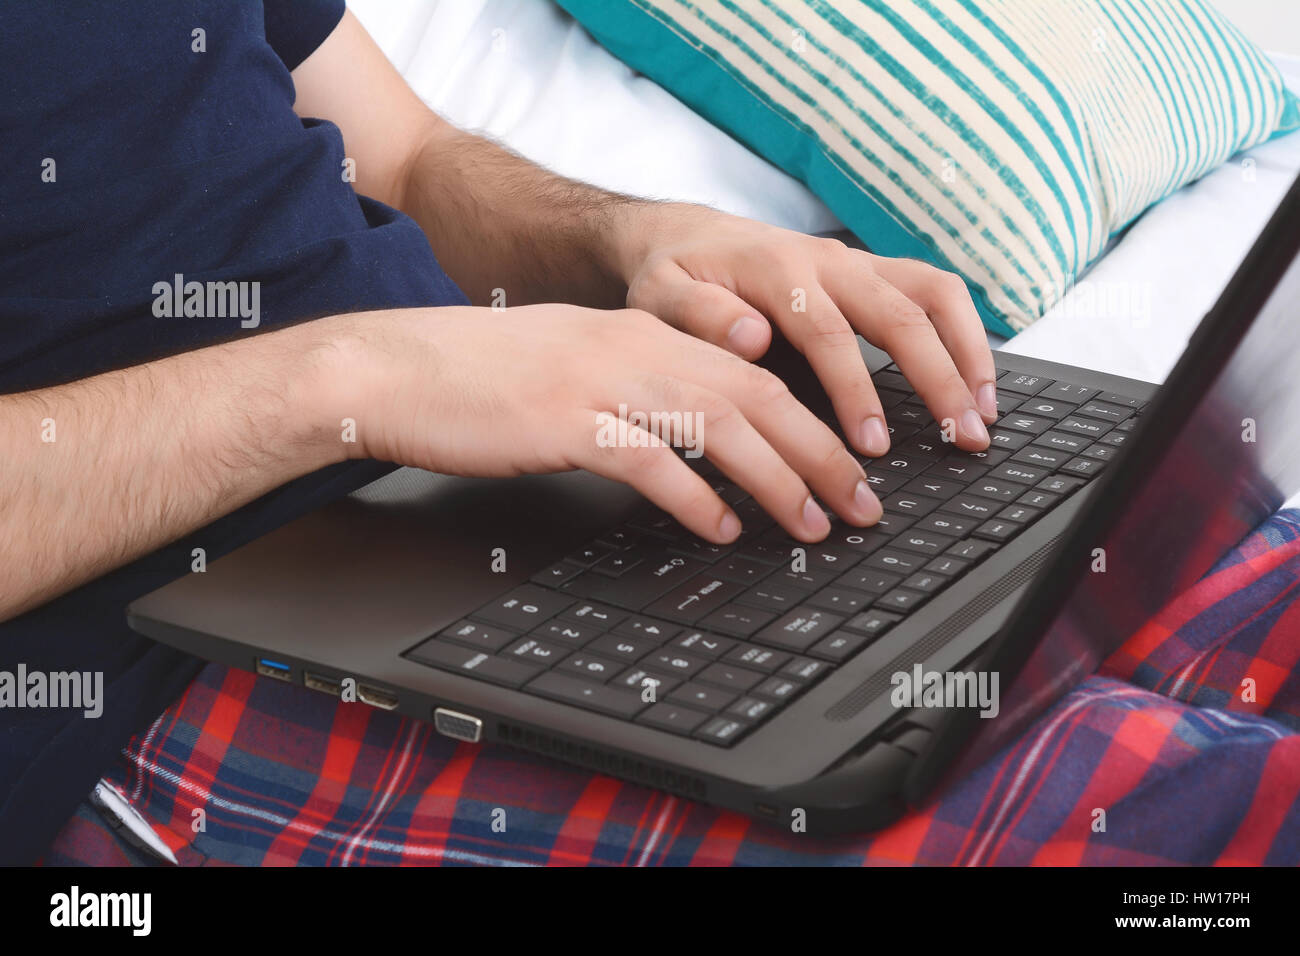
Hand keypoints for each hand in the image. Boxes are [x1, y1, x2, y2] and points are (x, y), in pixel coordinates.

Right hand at [326, 304, 882, 542]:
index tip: (848, 464)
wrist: (393, 368)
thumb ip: (638, 389)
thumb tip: (694, 442)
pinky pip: (650, 460)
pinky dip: (696, 498)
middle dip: (820, 453)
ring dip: (778, 479)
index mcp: (642, 332)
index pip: (751, 372)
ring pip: (719, 425)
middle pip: (755, 396)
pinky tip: (721, 529)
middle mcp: (633, 347)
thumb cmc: (480, 377)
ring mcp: (600, 380)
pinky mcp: (564, 421)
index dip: (811, 420)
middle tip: (860, 505)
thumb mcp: (575, 366)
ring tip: (814, 525)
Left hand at [615, 204, 997, 455]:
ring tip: (985, 414)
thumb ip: (699, 316)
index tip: (872, 444)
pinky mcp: (874, 272)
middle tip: (961, 437)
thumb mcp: (659, 297)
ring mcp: (858, 263)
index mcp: (776, 271)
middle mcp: (828, 260)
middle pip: (901, 313)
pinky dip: (965, 335)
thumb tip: (752, 336)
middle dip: (938, 378)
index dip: (855, 391)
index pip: (829, 334)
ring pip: (934, 295)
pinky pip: (936, 293)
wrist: (688, 237)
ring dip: (968, 353)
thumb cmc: (674, 277)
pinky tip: (976, 382)